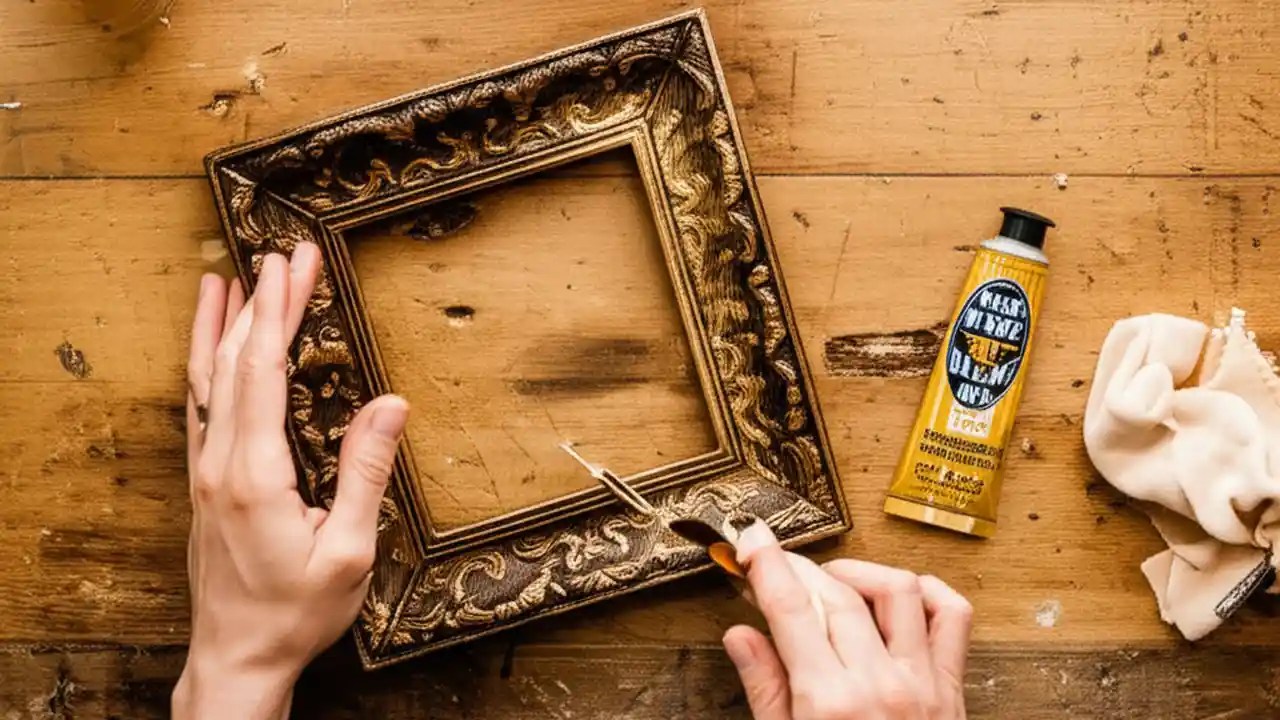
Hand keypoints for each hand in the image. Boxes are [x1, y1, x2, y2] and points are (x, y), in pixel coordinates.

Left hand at [174, 244, 408, 718]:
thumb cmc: (294, 613)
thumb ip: (365, 472)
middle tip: (284, 255)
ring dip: (221, 325)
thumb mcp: (349, 551)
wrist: (237, 658)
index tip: (291, 265)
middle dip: (260, 302)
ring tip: (229, 278)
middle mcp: (219, 464)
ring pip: (207, 379)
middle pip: (236, 361)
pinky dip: (206, 363)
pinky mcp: (205, 483)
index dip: (278, 312)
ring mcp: (205, 472)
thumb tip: (390, 405)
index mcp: (254, 475)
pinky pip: (201, 405)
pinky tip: (213, 344)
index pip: (263, 371)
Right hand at [723, 522, 972, 718]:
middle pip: (836, 593)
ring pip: (897, 590)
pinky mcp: (953, 691)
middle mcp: (880, 686)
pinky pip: (953, 617)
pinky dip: (928, 593)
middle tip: (778, 572)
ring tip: (834, 584)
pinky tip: (901, 596)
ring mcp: (923, 684)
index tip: (751, 539)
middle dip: (800, 570)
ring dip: (860, 574)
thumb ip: (766, 689)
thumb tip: (742, 636)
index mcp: (830, 704)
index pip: (792, 609)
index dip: (768, 564)